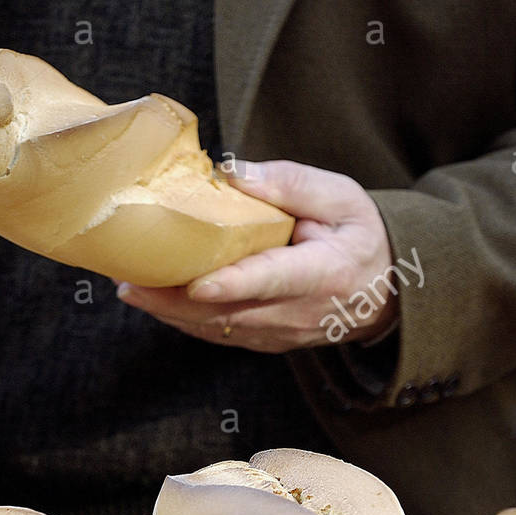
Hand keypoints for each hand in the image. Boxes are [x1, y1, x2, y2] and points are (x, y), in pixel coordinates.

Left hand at [116, 160, 398, 351]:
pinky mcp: (264, 341)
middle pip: (229, 311)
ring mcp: (280, 334)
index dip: (233, 284)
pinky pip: (218, 333)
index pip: (272, 280)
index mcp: (324, 273)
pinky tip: (152, 300)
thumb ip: (290, 183)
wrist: (385, 291)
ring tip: (129, 289)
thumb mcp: (341, 196)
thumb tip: (233, 172)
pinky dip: (182, 320)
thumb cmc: (360, 235)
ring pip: (216, 328)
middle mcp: (298, 313)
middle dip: (175, 301)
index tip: (197, 284)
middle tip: (130, 282)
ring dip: (169, 312)